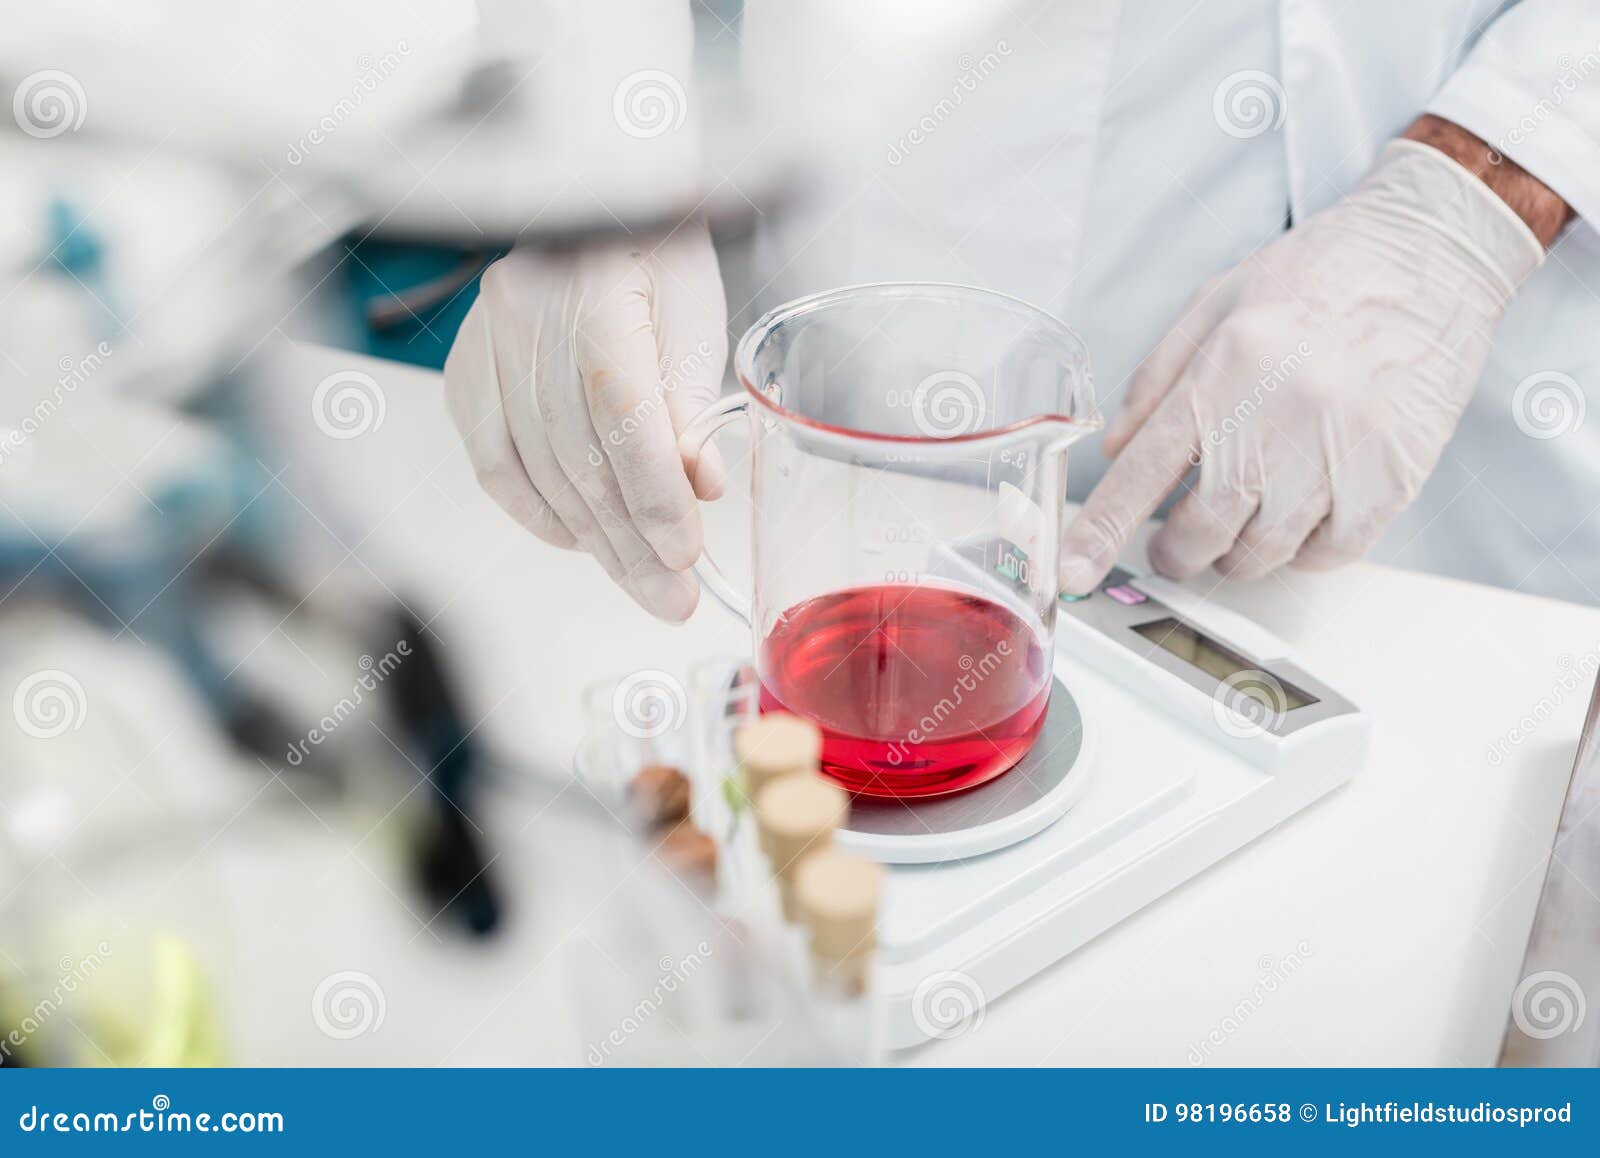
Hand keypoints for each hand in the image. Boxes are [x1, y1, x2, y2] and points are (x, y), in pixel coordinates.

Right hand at [444, 224, 727, 621]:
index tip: (684, 554)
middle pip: (577, 458)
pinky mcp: (465, 368)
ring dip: (592, 540)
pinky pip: (495, 462)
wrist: (591, 196)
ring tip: (641, 583)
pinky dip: (538, 512)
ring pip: (536, 471)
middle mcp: (525, 319)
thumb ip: (691, 403)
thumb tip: (698, 487)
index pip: (621, 415)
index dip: (652, 495)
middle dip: (630, 542)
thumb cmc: (654, 248)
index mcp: (594, 291)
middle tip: (670, 599)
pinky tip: (579, 542)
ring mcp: (486, 344)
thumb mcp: (694, 311)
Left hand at [1060, 139, 1544, 593]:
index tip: (1072, 575)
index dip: (1100, 534)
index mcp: (1222, 372)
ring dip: (1237, 554)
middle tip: (1176, 542)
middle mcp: (1278, 417)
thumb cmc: (1317, 277)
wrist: (1428, 255)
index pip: (1142, 474)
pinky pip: (1330, 552)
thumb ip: (1155, 382)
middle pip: (1202, 530)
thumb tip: (1116, 452)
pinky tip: (1300, 515)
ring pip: (1264, 551)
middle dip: (1176, 551)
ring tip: (1241, 519)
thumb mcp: (1214, 306)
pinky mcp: (1392, 477)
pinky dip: (1303, 550)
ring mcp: (1339, 452)